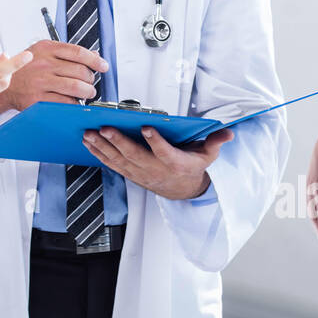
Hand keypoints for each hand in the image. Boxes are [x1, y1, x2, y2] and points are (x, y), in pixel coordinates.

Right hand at [0, 39, 109, 119]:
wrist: (3, 86)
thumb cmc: (25, 69)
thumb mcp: (43, 53)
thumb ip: (67, 53)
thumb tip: (94, 56)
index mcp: (46, 48)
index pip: (78, 52)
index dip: (95, 60)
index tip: (103, 66)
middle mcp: (43, 63)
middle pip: (80, 71)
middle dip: (90, 79)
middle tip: (90, 83)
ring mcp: (40, 82)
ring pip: (76, 87)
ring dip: (87, 92)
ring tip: (87, 93)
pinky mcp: (38, 99)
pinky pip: (66, 102)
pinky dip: (75, 104)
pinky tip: (75, 102)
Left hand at [82, 126, 231, 199]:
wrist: (182, 190)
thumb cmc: (192, 166)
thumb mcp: (208, 156)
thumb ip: (215, 142)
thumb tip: (228, 133)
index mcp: (175, 163)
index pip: (165, 152)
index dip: (156, 141)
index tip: (148, 127)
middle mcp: (154, 169)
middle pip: (134, 155)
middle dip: (117, 141)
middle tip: (104, 127)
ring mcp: (139, 173)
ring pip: (118, 160)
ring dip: (102, 147)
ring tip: (89, 133)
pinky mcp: (129, 173)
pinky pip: (111, 164)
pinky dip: (98, 153)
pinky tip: (88, 142)